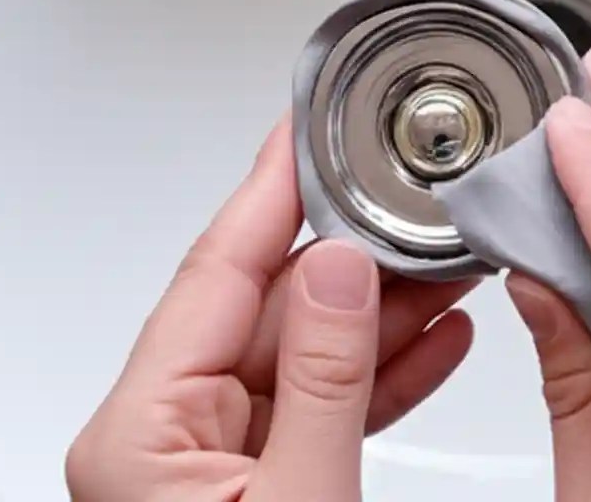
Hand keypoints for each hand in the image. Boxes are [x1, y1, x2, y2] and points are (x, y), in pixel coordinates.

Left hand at [66, 116, 478, 501]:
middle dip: (359, 261)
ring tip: (450, 271)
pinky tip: (435, 339)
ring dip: (384, 316)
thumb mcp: (300, 499)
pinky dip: (381, 376)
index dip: (268, 191)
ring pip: (306, 354)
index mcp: (140, 433)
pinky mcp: (261, 481)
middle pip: (268, 308)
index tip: (304, 126)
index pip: (214, 275)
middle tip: (421, 211)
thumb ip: (323, 383)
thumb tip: (341, 270)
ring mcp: (213, 460)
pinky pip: (323, 406)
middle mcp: (165, 436)